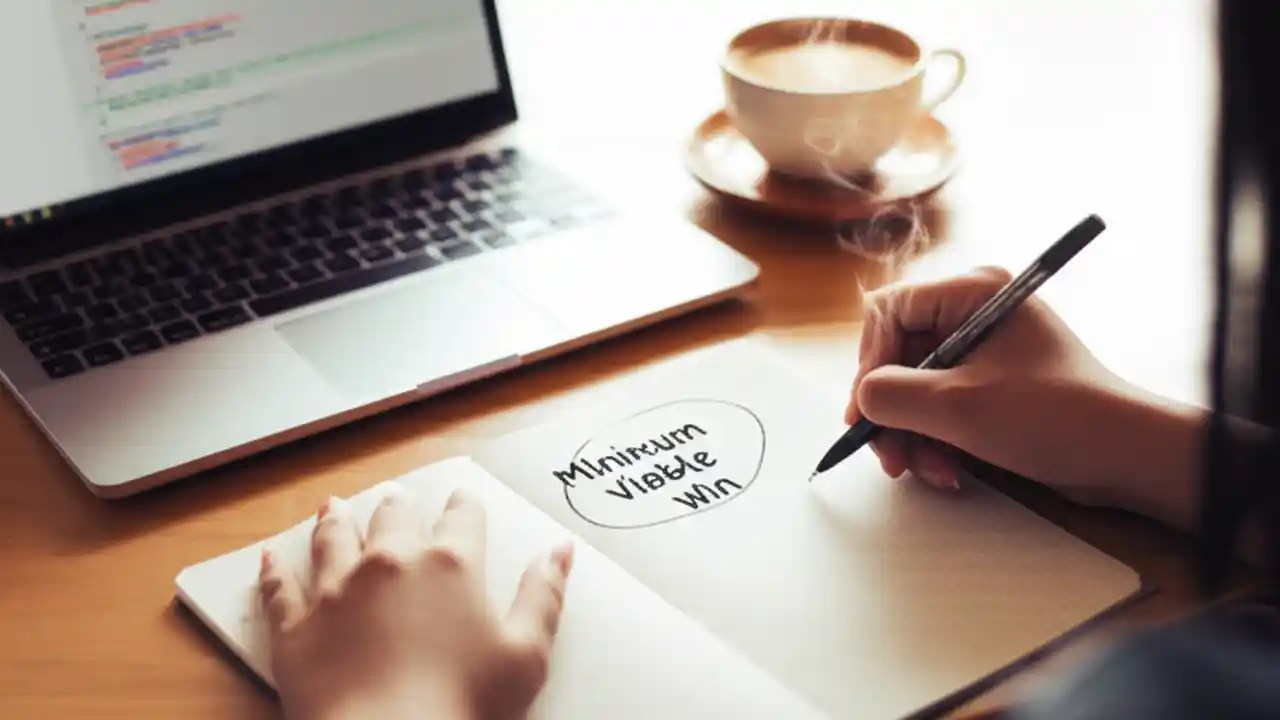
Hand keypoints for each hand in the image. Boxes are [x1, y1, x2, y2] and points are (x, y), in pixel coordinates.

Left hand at [258, 485, 574, 719]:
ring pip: (333, 538)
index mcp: (451, 565)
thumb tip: (559, 549)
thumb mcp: (526, 653)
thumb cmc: (464, 704)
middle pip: (394, 518)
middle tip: (397, 499)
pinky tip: (271, 556)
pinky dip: (274, 570)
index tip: (463, 499)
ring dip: (335, 519)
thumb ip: (544, 594)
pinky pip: (278, 587)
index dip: (464, 506)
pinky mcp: (296, 625)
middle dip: (398, 506)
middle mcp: (390, 563)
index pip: (462, 518)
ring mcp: (337, 590)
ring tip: (334, 506)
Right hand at [846, 266, 1200, 523]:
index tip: (865, 412)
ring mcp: (984, 350)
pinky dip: (935, 440)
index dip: (868, 365)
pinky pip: (940, 407)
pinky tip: (949, 470)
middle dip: (892, 412)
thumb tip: (860, 399)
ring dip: (912, 435)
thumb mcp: (957, 406)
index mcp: (972, 292)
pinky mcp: (992, 385)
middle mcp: (975, 312)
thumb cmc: (1055, 417)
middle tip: (889, 456)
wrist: (1125, 456)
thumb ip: (891, 395)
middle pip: (898, 357)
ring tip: (928, 470)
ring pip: (915, 388)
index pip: (888, 314)